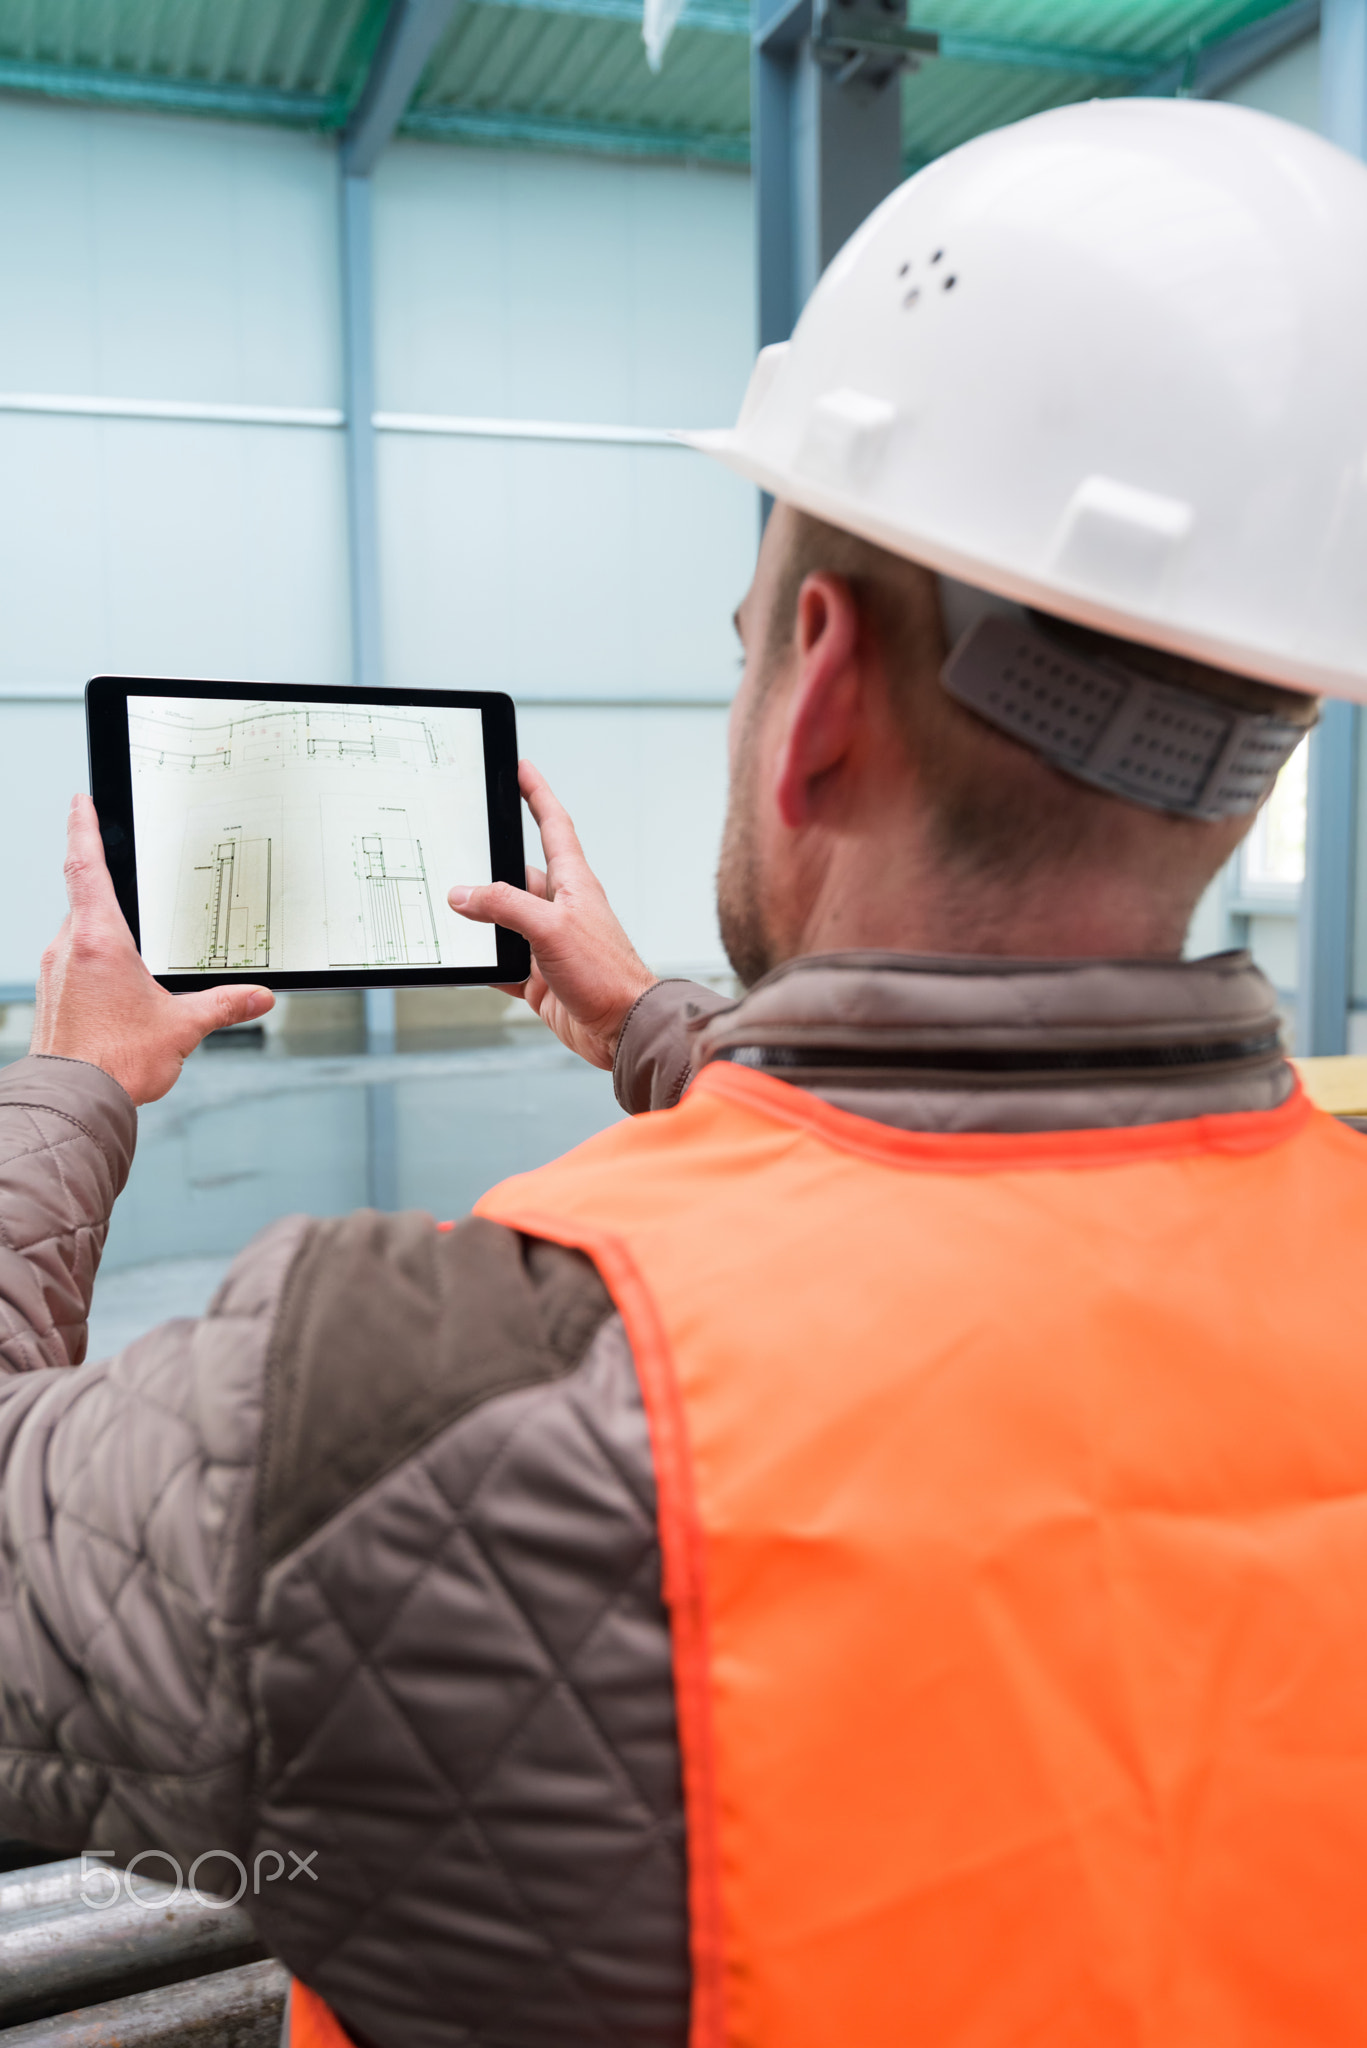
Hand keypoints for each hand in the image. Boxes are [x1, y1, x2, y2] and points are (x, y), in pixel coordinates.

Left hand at [32, 794, 273, 1105]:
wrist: (72, 1100)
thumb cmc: (116, 1062)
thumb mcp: (182, 1026)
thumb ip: (224, 1006)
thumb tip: (258, 997)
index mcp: (99, 940)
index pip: (86, 865)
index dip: (84, 827)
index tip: (82, 801)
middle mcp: (68, 948)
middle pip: (85, 900)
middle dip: (111, 896)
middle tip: (132, 890)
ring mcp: (54, 973)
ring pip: (78, 936)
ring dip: (103, 938)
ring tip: (133, 963)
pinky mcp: (52, 997)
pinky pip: (72, 964)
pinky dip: (93, 966)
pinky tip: (116, 993)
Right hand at [448, 761, 655, 1070]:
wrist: (624, 1029)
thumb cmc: (607, 974)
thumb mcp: (552, 928)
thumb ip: (505, 907)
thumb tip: (462, 894)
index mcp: (573, 884)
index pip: (553, 825)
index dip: (536, 793)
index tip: (520, 767)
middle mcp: (561, 908)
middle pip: (516, 874)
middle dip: (486, 863)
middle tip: (455, 843)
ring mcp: (548, 943)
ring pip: (503, 920)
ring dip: (478, 918)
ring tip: (443, 907)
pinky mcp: (539, 976)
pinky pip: (501, 961)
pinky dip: (481, 960)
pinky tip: (461, 958)